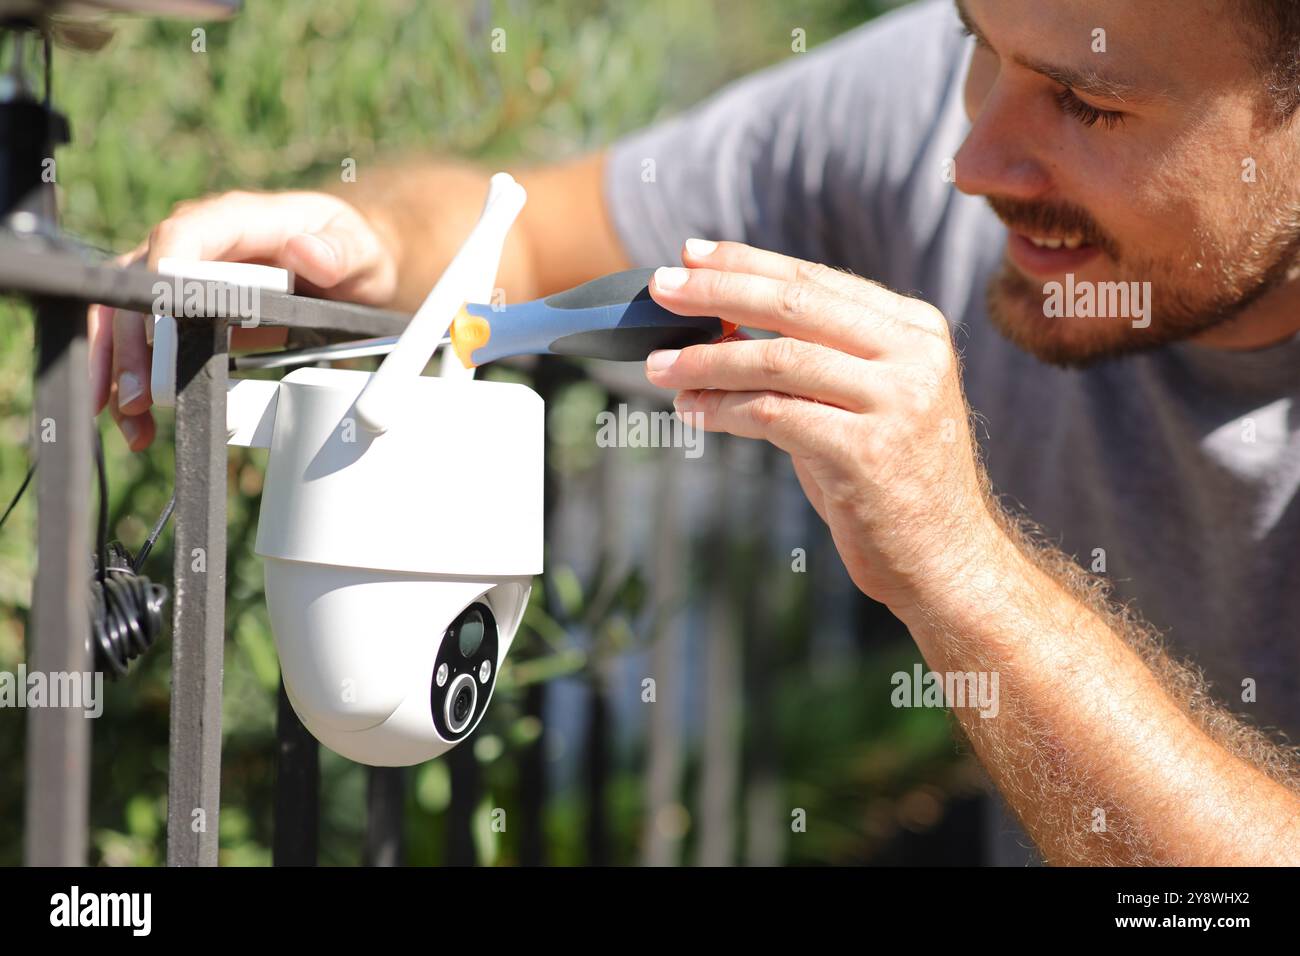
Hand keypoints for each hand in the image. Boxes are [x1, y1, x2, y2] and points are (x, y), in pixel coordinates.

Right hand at [88, 190, 399, 449]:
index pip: (183, 235)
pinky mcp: (182, 310)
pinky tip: (136, 419)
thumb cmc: (352, 251)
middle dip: (131, 339)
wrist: (352, 269)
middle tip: (140, 394)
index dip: (163, 274)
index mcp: (239, 220)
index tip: (156, 318)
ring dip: (119, 368)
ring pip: (126, 314)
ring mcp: (184, 276)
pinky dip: (134, 381)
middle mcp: (199, 242)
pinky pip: (143, 341)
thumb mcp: (361, 250)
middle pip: (138, 281)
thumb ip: (340, 253)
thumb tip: (306, 251)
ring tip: (132, 420)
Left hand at [644, 239, 1002, 614]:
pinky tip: (694, 411)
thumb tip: (723, 323)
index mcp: (915, 329)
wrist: (945, 558)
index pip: (816, 281)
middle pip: (795, 305)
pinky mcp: (866, 453)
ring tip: (659, 366)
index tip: (691, 255)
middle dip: (718, 292)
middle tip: (660, 289)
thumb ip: (813, 358)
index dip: (747, 264)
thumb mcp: (865, 400)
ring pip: (777, 359)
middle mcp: (913, 356)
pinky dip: (724, 409)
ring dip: (707, 361)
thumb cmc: (890, 478)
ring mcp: (895, 403)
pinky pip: (774, 414)